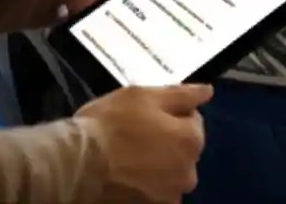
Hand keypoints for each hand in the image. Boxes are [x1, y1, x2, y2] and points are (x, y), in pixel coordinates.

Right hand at [76, 84, 212, 202]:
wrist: (77, 163)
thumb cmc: (111, 124)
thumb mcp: (145, 96)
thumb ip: (182, 95)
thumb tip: (208, 91)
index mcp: (192, 140)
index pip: (192, 121)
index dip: (169, 114)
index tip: (146, 115)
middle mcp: (188, 172)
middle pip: (182, 149)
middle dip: (166, 141)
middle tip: (135, 134)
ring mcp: (169, 195)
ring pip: (169, 172)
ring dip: (157, 164)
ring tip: (127, 156)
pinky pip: (154, 191)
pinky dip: (145, 184)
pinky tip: (125, 175)